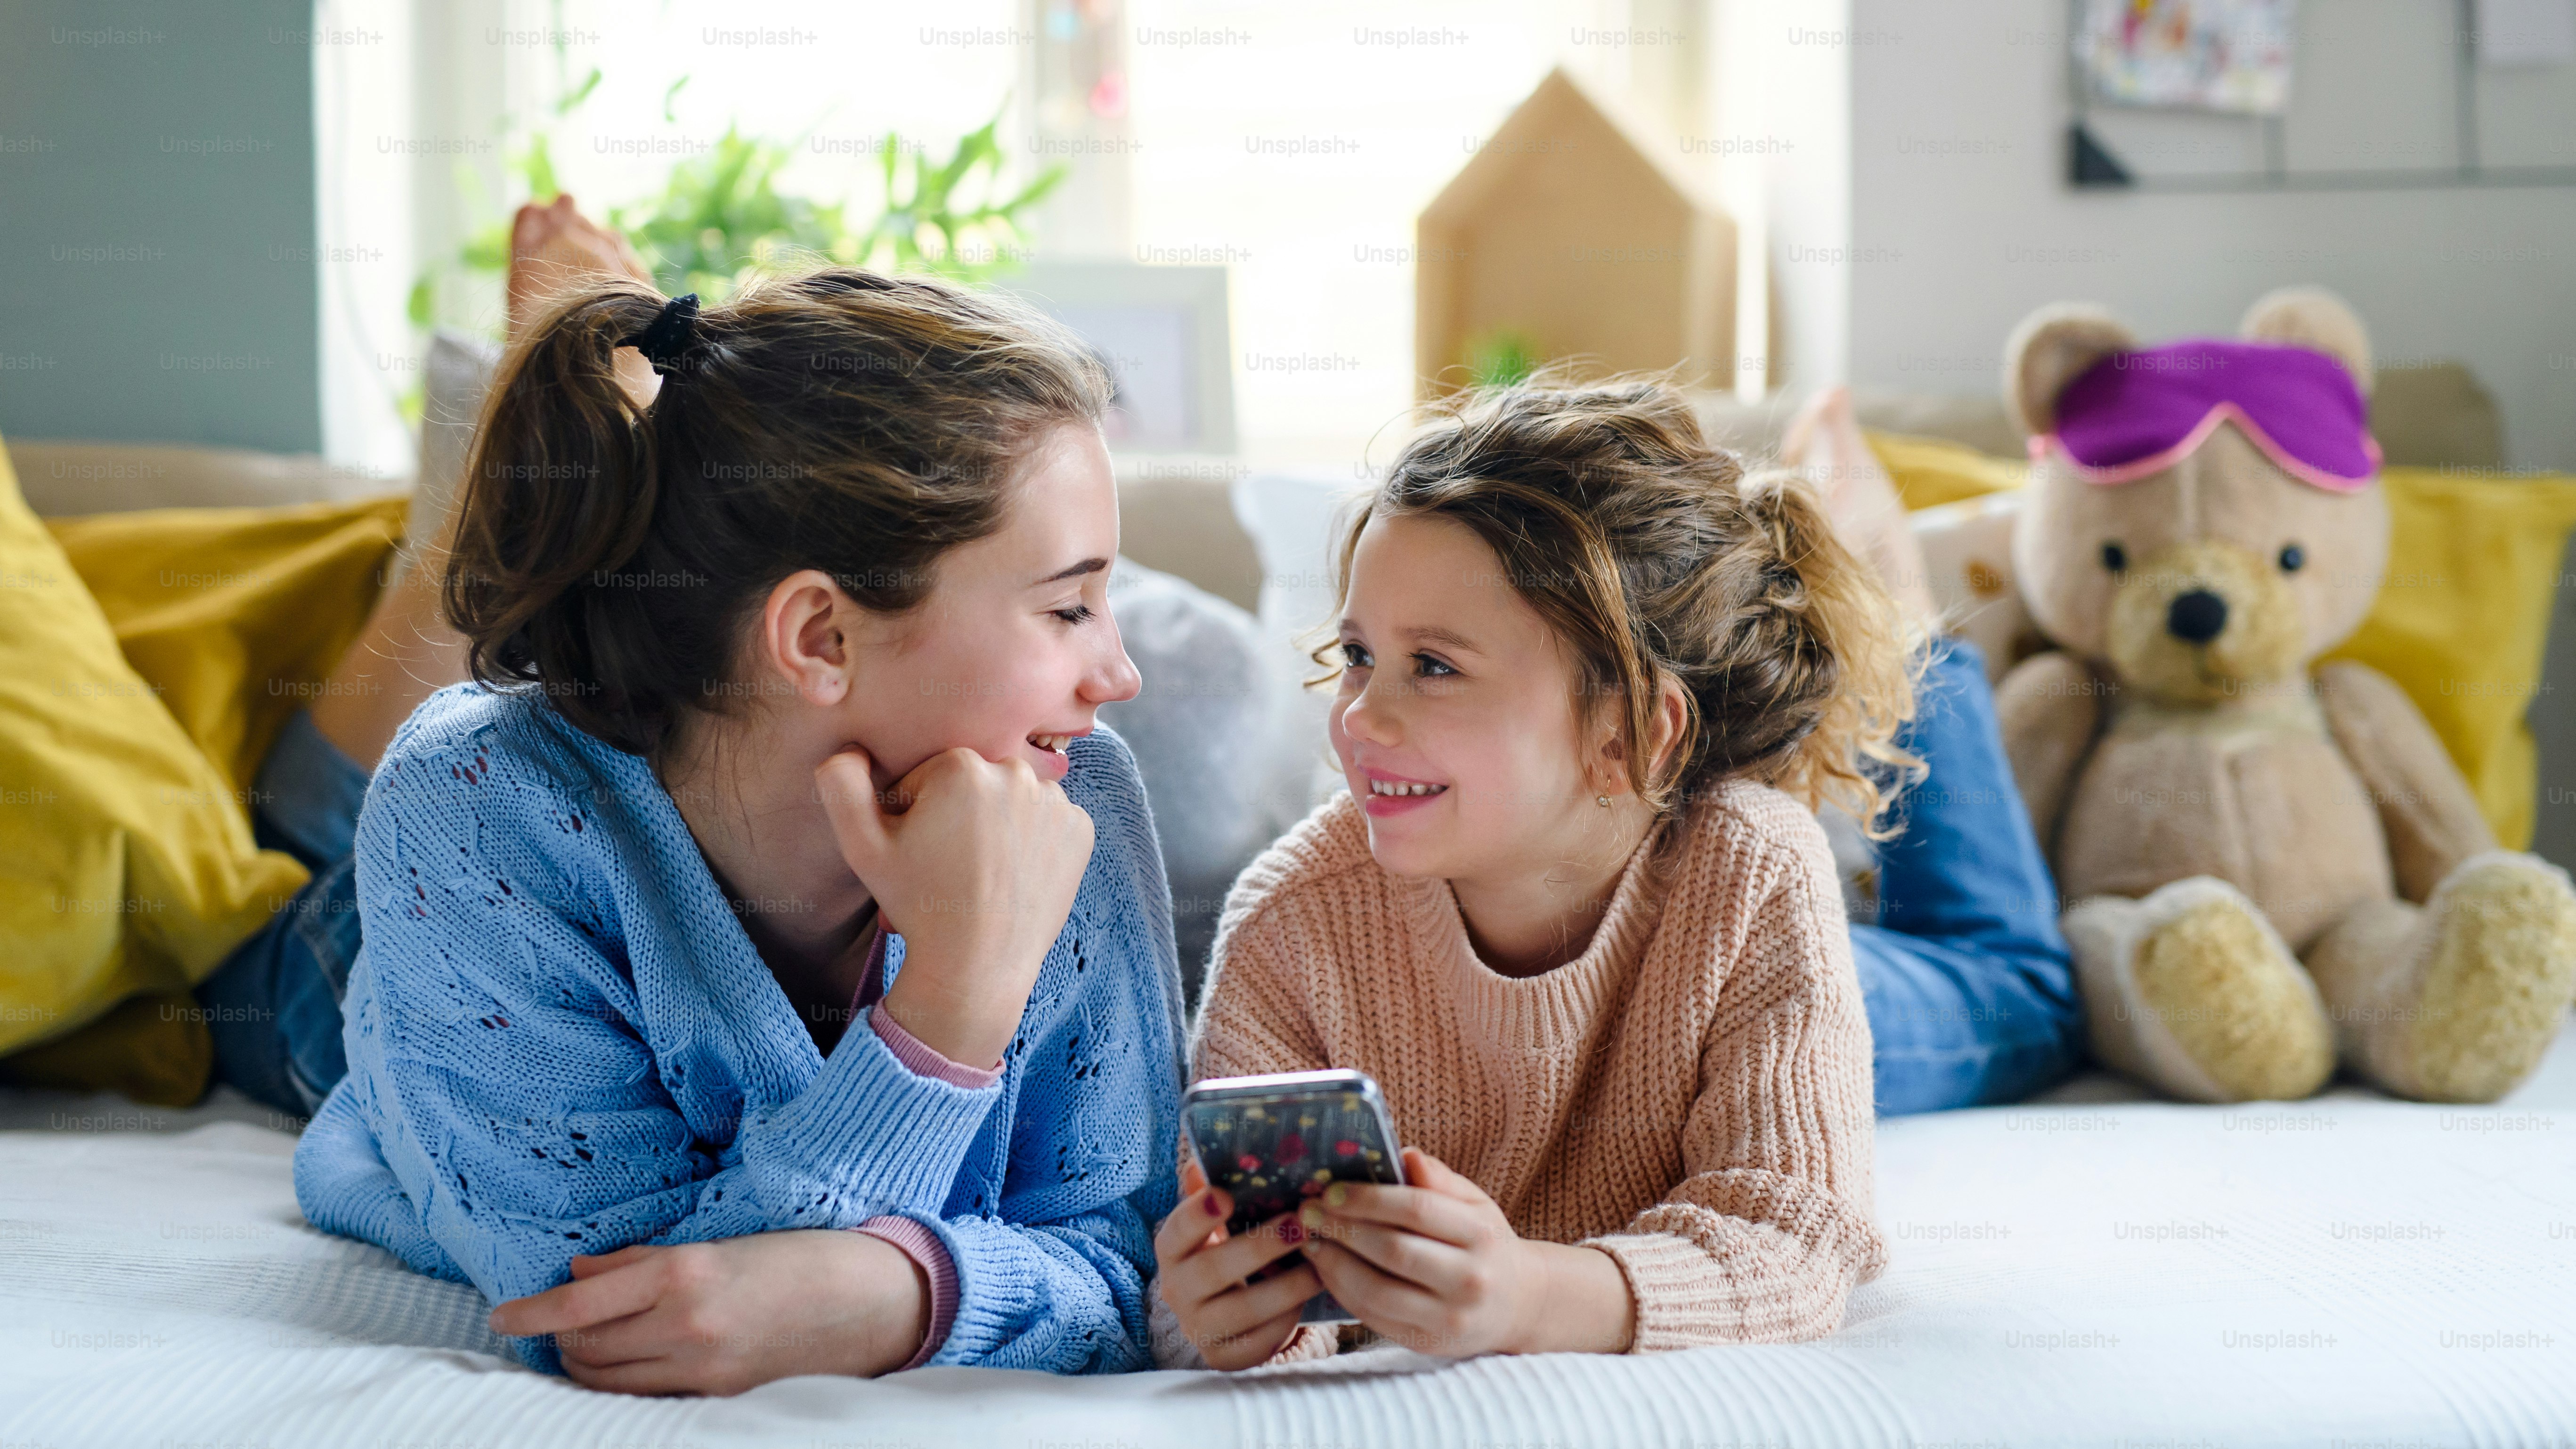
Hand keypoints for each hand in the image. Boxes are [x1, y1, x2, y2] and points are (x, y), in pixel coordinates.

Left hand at [487, 1230, 927, 1394]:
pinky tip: (622, 1368)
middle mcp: (687, 1326)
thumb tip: (579, 1274)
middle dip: (558, 1339)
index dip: (530, 1312)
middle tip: (552, 1324)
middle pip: (585, 1349)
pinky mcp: (720, 1397)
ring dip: (583, 1365)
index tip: (502, 1315)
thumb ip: (643, 1260)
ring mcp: (703, 1369)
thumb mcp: (717, 1243)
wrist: (870, 1300)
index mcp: (684, 1273)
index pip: (577, 1305)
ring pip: (608, 1381)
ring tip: (583, 1347)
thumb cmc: (796, 1258)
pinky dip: (621, 1384)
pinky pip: (646, 1397)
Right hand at [814, 743, 1093, 1069]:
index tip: (920, 849)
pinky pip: (1048, 820)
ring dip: (997, 824)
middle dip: (958, 815)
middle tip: (949, 864)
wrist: (976, 965)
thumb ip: (841, 785)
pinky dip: (1033, 840)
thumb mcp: (861, 848)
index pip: (931, 774)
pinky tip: (1014, 873)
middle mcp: (1016, 772)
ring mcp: (1056, 801)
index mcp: (961, 765)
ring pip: (1013, 799)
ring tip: (982, 870)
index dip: (917, 812)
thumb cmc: (917, 905)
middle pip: (974, 783)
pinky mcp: (1081, 829)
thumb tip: (852, 750)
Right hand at [1153, 1157, 1322, 1368]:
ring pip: (1241, 1310)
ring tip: (1319, 1265)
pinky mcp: (1224, 1356)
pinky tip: (1307, 1301)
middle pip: (1212, 1270)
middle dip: (1259, 1247)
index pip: (1176, 1230)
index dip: (1198, 1214)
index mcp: (1173, 1249)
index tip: (1226, 1196)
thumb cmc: (1227, 1254)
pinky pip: (1258, 1342)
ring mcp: (1198, 1327)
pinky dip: (1286, 1321)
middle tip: (1300, 1224)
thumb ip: (1211, 1194)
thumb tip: (1202, 1161)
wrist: (1221, 1316)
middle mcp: (1177, 1290)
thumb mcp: (1217, 1225)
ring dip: (1285, 1287)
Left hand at [1298, 1147, 1632, 1357]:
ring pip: (1377, 1290)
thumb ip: (1439, 1178)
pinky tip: (1326, 1268)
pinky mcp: (1427, 1343)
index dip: (1367, 1198)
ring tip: (1310, 1240)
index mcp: (1481, 1234)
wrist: (1516, 1304)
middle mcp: (1470, 1279)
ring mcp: (1449, 1318)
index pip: (1416, 1209)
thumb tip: (1404, 1154)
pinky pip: (1374, 1316)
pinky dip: (1343, 1291)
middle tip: (1307, 1212)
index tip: (1330, 1190)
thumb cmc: (1484, 1242)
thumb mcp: (1473, 1203)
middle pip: (1393, 1250)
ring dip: (1334, 1263)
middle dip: (1342, 1228)